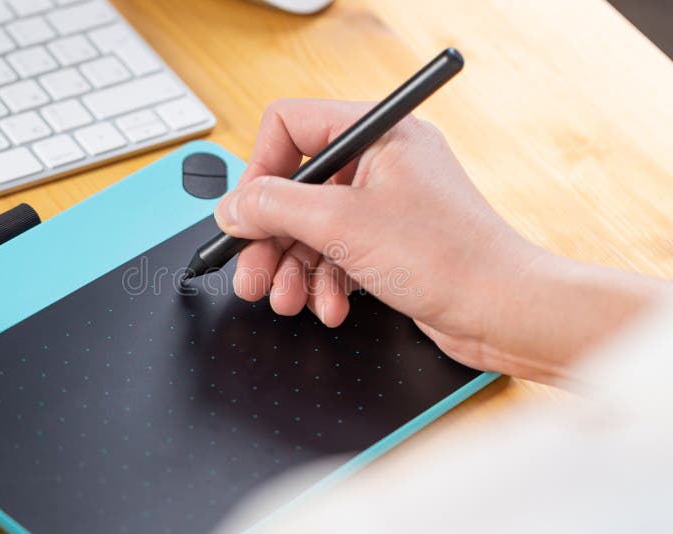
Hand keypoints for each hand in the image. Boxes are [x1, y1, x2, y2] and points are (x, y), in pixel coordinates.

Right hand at [216, 99, 666, 383]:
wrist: (503, 312)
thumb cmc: (450, 257)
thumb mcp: (343, 224)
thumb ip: (276, 207)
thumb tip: (233, 206)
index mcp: (377, 133)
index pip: (290, 126)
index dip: (260, 171)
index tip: (247, 214)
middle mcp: (380, 163)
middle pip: (295, 189)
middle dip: (270, 239)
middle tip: (251, 275)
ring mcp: (384, 205)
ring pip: (312, 229)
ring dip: (294, 270)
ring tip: (288, 300)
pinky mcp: (388, 244)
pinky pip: (336, 256)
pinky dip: (325, 284)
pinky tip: (329, 308)